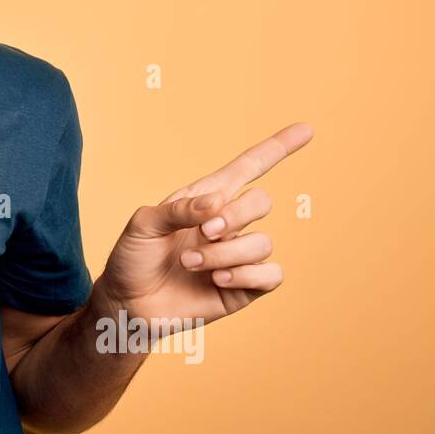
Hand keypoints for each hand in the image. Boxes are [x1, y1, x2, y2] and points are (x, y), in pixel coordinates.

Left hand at [96, 122, 314, 331]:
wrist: (128, 304)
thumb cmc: (133, 260)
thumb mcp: (143, 225)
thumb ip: (178, 209)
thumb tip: (216, 203)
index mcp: (205, 200)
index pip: (248, 169)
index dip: (276, 149)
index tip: (306, 129)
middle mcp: (227, 225)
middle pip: (260, 201)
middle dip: (235, 215)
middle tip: (204, 232)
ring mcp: (237, 256)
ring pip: (262, 242)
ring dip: (225, 253)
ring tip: (190, 263)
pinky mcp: (244, 288)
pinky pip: (271, 275)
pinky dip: (246, 274)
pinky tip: (217, 279)